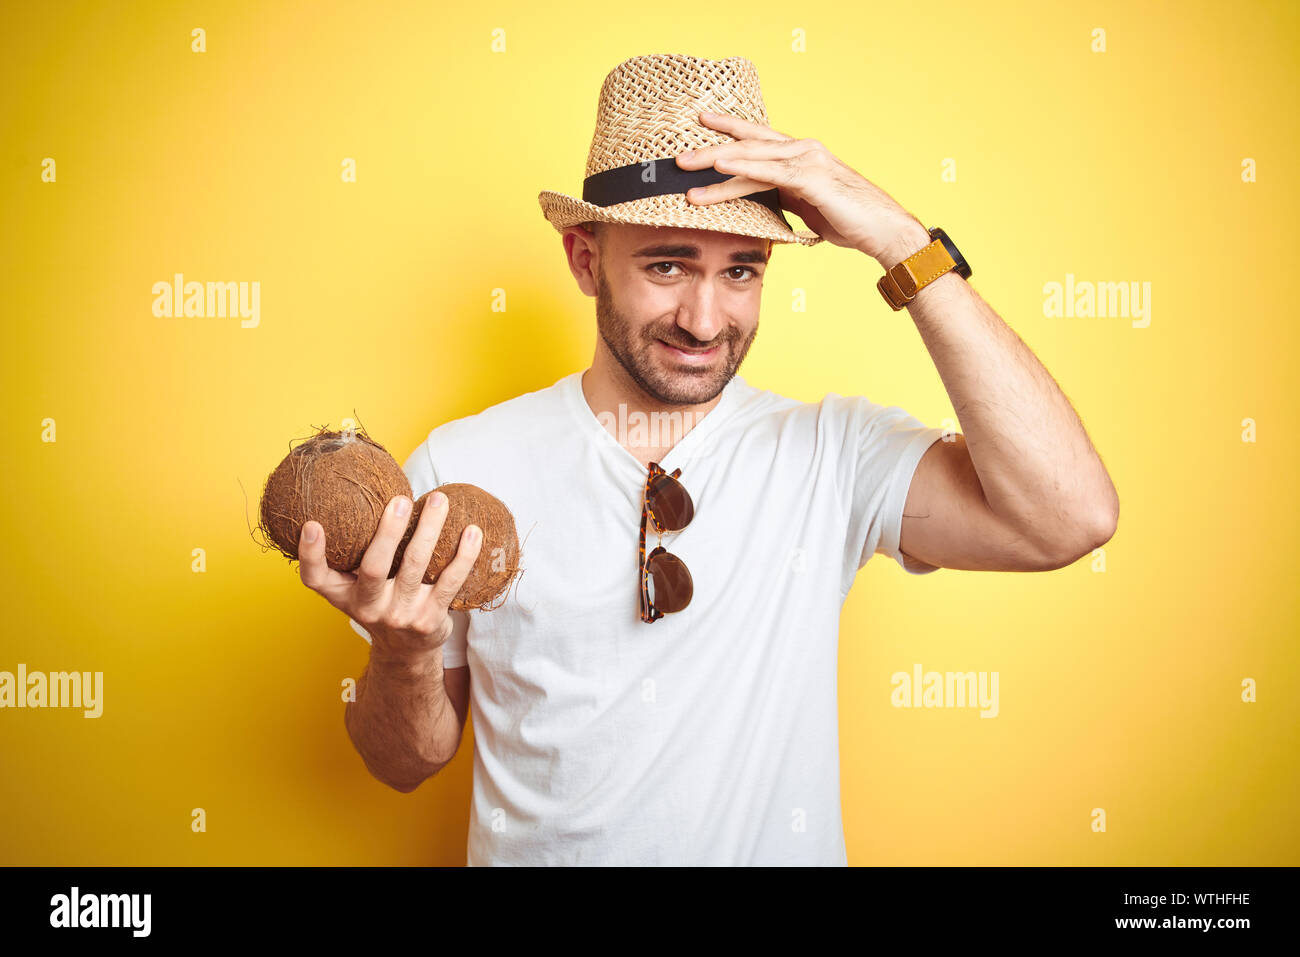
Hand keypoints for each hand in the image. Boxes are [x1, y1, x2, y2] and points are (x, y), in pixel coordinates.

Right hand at [298, 492, 483, 662]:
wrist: (405, 652)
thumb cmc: (378, 604)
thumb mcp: (353, 589)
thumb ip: (348, 556)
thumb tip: (356, 496)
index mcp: (343, 595)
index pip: (316, 578)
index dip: (310, 553)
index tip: (312, 524)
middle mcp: (368, 608)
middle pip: (373, 567)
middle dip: (388, 532)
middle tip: (401, 500)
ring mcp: (400, 614)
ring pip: (416, 566)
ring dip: (430, 529)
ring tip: (439, 500)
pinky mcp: (431, 619)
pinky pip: (450, 581)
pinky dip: (464, 555)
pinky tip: (472, 532)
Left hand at [674, 111, 930, 265]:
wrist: (884, 231)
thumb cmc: (850, 221)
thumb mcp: (808, 205)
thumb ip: (785, 196)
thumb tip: (761, 202)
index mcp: (800, 156)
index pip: (757, 140)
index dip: (729, 131)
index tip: (701, 124)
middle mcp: (802, 151)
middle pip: (747, 144)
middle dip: (711, 146)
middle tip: (678, 154)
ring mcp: (807, 162)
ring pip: (752, 157)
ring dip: (716, 161)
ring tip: (686, 166)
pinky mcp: (811, 179)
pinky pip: (769, 172)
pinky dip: (742, 169)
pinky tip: (720, 168)